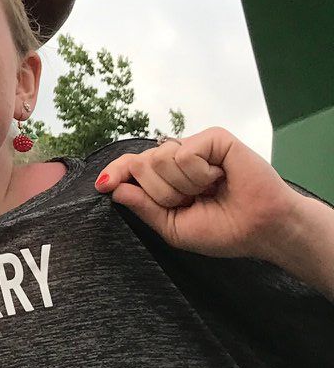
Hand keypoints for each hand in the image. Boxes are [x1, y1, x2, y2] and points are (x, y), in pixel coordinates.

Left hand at [96, 129, 301, 262]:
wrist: (262, 229)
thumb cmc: (225, 230)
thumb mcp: (174, 227)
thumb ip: (144, 208)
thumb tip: (113, 189)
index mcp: (168, 177)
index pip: (132, 166)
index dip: (116, 172)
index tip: (103, 185)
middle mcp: (178, 157)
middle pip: (141, 165)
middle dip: (162, 193)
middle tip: (193, 202)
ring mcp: (195, 145)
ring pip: (159, 160)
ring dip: (182, 187)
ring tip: (210, 191)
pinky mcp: (213, 137)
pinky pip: (183, 154)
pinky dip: (197, 174)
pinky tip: (219, 178)